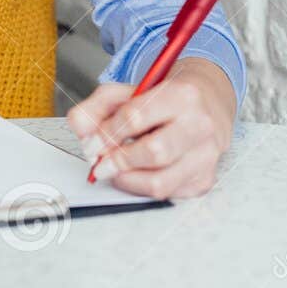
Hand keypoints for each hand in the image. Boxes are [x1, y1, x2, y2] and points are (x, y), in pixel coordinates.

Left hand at [65, 57, 236, 199]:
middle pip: (154, 152)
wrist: (206, 107)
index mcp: (182, 95)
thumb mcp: (127, 92)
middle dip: (118, 161)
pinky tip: (137, 174)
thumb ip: (96, 107)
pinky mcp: (204, 179)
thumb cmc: (163, 101)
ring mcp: (206, 155)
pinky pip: (167, 195)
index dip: (106, 133)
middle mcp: (200, 125)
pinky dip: (144, 188)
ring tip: (115, 171)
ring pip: (161, 182)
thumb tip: (80, 129)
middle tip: (100, 164)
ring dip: (128, 180)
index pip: (135, 117)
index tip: (92, 144)